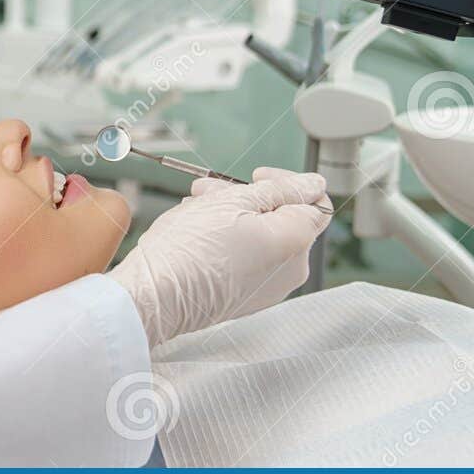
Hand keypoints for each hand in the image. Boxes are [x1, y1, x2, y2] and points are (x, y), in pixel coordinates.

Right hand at [106, 168, 331, 347]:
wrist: (156, 296)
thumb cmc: (190, 248)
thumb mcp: (234, 200)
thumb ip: (281, 190)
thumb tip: (314, 183)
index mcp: (296, 242)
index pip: (318, 202)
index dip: (290, 182)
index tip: (258, 176)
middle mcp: (292, 270)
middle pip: (284, 218)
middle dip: (249, 196)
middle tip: (213, 189)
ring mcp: (271, 288)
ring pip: (263, 236)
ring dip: (234, 214)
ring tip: (195, 207)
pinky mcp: (249, 298)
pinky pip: (251, 258)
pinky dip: (231, 240)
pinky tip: (199, 231)